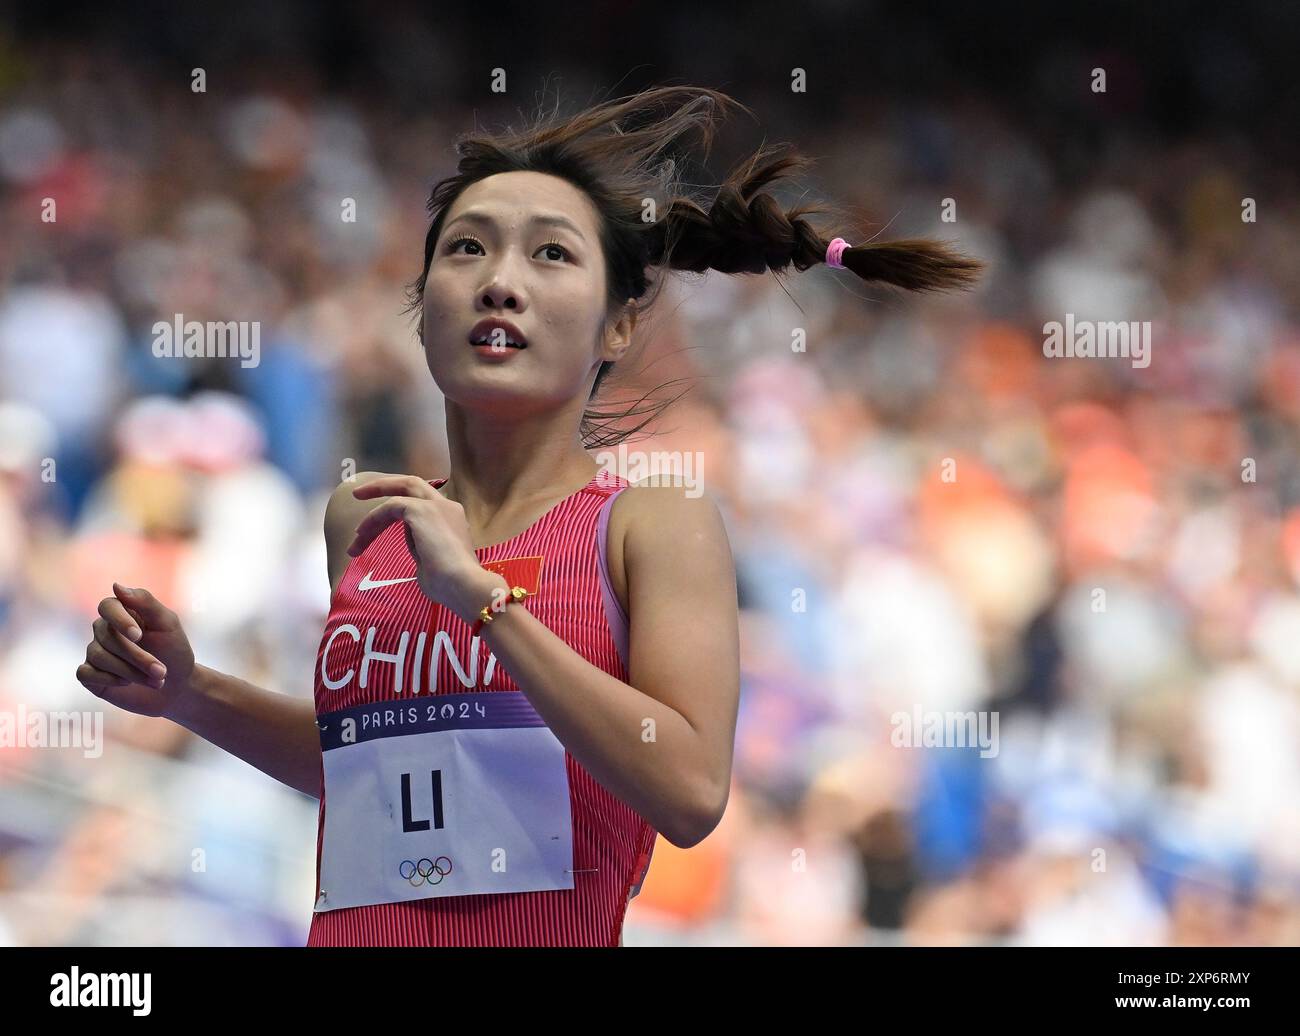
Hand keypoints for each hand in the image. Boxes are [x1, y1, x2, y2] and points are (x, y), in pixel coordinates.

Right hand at [75, 583, 196, 719]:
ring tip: (157, 680)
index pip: (107, 606)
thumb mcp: (167, 624)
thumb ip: (145, 602)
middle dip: (137, 657)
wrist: (177, 686)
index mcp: (123, 612)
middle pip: (107, 637)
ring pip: (98, 656)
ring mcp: (95, 651)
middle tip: (162, 671)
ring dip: (130, 671)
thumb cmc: (174, 650)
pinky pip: (85, 673)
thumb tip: (115, 586)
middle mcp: (104, 629)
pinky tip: (127, 684)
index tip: (139, 636)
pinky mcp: (90, 674)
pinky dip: (108, 679)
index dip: (120, 620)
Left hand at [348, 474, 503, 621]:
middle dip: (383, 486)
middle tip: (358, 493)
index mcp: (452, 519)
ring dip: (374, 514)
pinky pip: (390, 507)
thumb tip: (414, 546)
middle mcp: (446, 506)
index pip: (423, 502)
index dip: (401, 507)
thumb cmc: (450, 584)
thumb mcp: (434, 563)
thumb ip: (423, 549)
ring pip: (397, 495)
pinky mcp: (421, 510)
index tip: (381, 521)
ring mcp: (435, 506)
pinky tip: (361, 535)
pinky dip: (374, 519)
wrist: (462, 584)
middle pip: (411, 483)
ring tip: (355, 534)